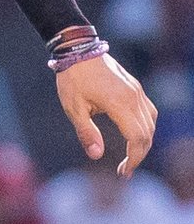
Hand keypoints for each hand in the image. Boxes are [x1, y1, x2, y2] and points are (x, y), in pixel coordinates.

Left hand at [55, 52, 156, 176]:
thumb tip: (96, 155)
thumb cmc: (73, 79)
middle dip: (138, 156)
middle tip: (123, 171)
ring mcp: (137, 91)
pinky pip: (148, 112)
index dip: (134, 159)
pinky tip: (134, 138)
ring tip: (129, 158)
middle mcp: (134, 97)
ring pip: (151, 123)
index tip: (122, 172)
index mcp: (119, 103)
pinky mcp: (135, 88)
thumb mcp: (74, 108)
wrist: (78, 50)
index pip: (138, 138)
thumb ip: (86, 132)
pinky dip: (145, 128)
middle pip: (147, 133)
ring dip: (143, 143)